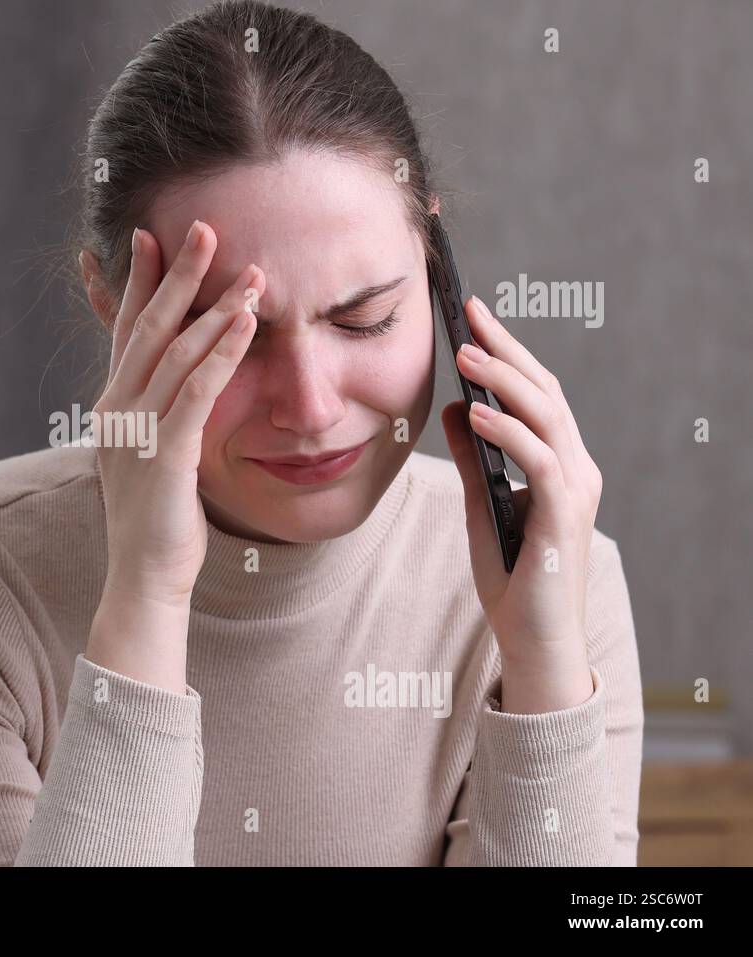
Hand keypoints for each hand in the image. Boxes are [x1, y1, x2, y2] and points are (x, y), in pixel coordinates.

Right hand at [93, 219, 263, 607]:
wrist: (143, 577)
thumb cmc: (156, 519)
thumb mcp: (150, 455)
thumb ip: (158, 413)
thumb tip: (176, 383)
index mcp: (112, 406)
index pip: (126, 331)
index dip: (139, 282)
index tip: (152, 235)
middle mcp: (117, 409)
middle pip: (149, 328)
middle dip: (177, 274)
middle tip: (205, 227)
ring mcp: (137, 431)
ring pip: (176, 354)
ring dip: (215, 307)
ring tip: (249, 270)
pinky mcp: (165, 456)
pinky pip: (196, 392)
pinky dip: (222, 353)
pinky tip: (246, 323)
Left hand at [441, 295, 601, 712]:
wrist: (532, 636)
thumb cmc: (510, 574)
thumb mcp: (480, 502)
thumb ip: (472, 457)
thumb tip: (453, 408)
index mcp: (559, 462)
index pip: (536, 394)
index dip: (508, 352)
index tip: (474, 316)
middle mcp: (576, 468)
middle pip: (545, 393)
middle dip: (507, 350)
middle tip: (470, 314)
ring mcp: (575, 490)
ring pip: (546, 418)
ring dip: (504, 383)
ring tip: (465, 355)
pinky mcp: (564, 515)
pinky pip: (540, 461)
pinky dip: (508, 433)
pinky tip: (477, 414)